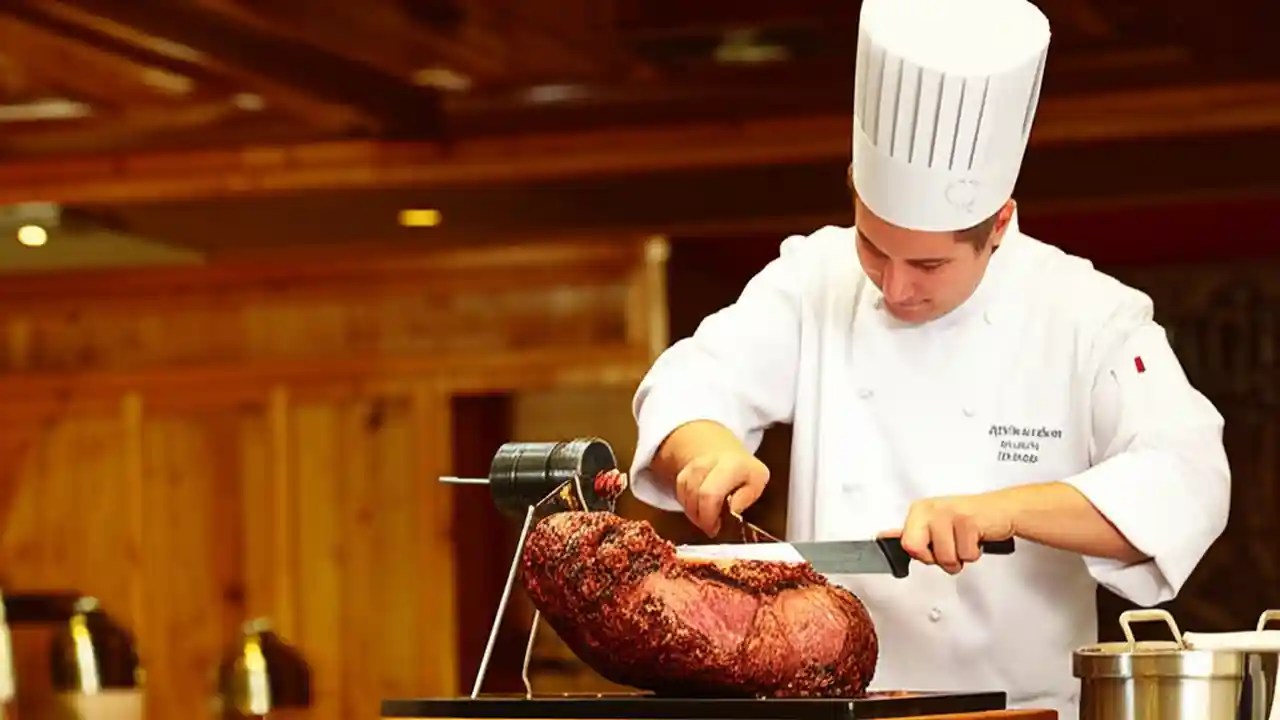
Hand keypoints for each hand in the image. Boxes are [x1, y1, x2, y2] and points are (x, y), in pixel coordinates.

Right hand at [675, 450, 769, 535]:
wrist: (729, 455)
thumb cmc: (746, 473)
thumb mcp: (757, 483)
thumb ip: (745, 497)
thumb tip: (731, 511)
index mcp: (731, 466)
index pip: (709, 493)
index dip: (708, 515)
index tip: (716, 528)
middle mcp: (708, 461)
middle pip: (694, 495)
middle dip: (700, 517)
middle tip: (710, 527)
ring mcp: (693, 464)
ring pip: (684, 494)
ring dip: (692, 512)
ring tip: (705, 520)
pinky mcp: (683, 470)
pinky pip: (679, 492)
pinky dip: (686, 505)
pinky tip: (698, 510)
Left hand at [889, 492, 1016, 574]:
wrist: (1002, 510)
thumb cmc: (969, 521)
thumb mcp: (936, 525)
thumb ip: (913, 533)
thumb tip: (885, 537)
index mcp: (919, 510)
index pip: (905, 543)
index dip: (921, 554)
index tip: (934, 546)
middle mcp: (929, 509)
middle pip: (917, 551)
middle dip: (938, 558)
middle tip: (951, 546)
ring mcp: (947, 513)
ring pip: (945, 558)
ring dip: (960, 557)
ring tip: (966, 540)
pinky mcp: (966, 520)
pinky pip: (965, 555)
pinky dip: (974, 553)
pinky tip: (977, 538)